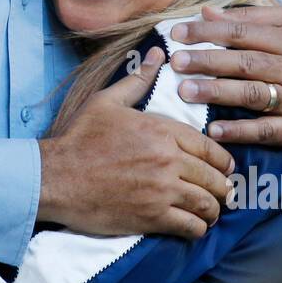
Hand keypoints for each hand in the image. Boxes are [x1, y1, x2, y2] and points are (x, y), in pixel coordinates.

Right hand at [38, 47, 235, 239]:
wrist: (55, 176)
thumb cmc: (79, 138)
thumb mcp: (107, 101)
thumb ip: (137, 80)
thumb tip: (157, 54)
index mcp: (161, 131)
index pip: (209, 147)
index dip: (222, 160)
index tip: (226, 168)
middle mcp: (168, 160)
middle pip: (213, 177)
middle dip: (222, 187)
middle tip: (222, 193)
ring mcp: (161, 190)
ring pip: (207, 203)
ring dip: (213, 210)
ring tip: (211, 212)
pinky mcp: (152, 217)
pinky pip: (191, 226)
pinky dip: (198, 228)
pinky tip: (195, 226)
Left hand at [169, 4, 281, 148]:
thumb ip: (249, 18)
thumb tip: (207, 12)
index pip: (241, 33)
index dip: (208, 33)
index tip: (178, 34)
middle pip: (244, 63)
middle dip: (207, 61)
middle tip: (176, 62)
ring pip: (253, 95)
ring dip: (217, 93)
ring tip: (185, 91)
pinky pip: (265, 130)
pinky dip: (240, 131)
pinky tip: (214, 130)